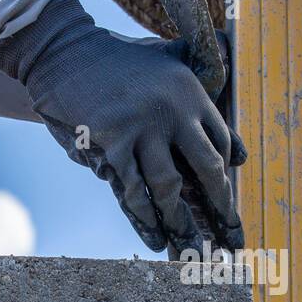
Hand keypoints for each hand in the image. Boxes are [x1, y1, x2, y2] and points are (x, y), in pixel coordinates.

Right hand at [0, 0, 244, 253]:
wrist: (64, 53)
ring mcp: (140, 129)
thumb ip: (201, 100)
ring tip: (192, 248)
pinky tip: (158, 240)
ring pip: (169, 188)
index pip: (222, 143)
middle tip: (232, 241)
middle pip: (207, 169)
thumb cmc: (118, 63)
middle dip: (221, 209)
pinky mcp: (109, 146)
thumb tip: (237, 154)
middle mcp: (172, 111)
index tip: (231, 209)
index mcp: (191, 93)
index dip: (227, 179)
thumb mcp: (168, 65)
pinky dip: (146, 221)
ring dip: (182, 224)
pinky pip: (132, 192)